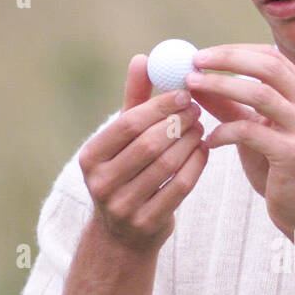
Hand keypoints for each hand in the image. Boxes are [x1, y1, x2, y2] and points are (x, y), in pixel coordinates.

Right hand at [78, 53, 208, 252]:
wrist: (123, 235)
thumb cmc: (126, 173)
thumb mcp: (123, 140)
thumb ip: (134, 101)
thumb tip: (143, 59)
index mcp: (90, 157)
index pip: (128, 124)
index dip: (159, 106)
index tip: (183, 93)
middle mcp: (101, 183)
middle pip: (148, 145)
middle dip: (177, 124)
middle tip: (197, 108)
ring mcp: (123, 206)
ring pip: (167, 166)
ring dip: (190, 142)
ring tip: (201, 127)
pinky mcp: (147, 223)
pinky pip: (180, 187)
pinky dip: (196, 165)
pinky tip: (204, 150)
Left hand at [186, 42, 294, 235]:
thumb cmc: (280, 172)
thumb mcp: (255, 132)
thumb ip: (231, 107)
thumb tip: (197, 82)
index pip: (270, 56)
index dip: (233, 51)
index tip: (200, 55)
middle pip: (267, 66)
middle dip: (227, 60)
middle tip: (193, 64)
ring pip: (260, 94)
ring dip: (221, 88)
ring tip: (192, 90)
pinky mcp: (294, 154)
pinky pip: (252, 131)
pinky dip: (224, 131)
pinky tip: (208, 140)